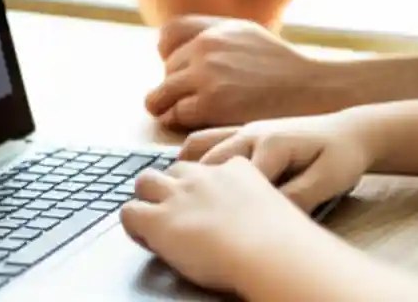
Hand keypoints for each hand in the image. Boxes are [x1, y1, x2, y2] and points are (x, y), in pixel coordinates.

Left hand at [121, 158, 318, 294]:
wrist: (270, 251)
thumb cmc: (286, 242)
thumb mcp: (283, 207)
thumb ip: (266, 206)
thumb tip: (266, 221)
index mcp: (238, 169)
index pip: (210, 166)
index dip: (204, 184)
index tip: (207, 202)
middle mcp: (204, 176)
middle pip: (177, 168)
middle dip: (173, 184)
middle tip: (177, 209)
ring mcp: (179, 194)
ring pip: (146, 180)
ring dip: (148, 196)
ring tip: (153, 217)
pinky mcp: (159, 220)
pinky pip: (130, 211)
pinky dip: (133, 223)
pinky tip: (145, 237)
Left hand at [145, 16, 349, 129]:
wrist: (311, 90)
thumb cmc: (281, 67)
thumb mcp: (247, 33)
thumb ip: (213, 33)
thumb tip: (169, 44)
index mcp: (215, 29)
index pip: (167, 36)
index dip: (169, 55)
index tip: (182, 71)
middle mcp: (207, 46)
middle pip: (167, 69)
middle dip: (177, 85)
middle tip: (197, 99)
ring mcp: (207, 74)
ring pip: (161, 94)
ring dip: (171, 106)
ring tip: (189, 115)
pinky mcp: (210, 102)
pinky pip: (175, 114)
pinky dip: (181, 122)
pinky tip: (201, 124)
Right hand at [180, 112, 371, 212]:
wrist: (350, 131)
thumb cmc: (341, 156)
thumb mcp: (327, 181)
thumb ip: (296, 198)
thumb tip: (268, 217)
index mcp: (271, 144)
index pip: (238, 181)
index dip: (226, 206)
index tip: (214, 225)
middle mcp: (251, 133)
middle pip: (210, 163)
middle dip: (195, 187)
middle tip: (181, 212)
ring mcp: (245, 130)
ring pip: (201, 145)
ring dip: (186, 167)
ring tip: (173, 192)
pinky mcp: (245, 132)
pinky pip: (208, 139)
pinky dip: (193, 155)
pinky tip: (187, 174)